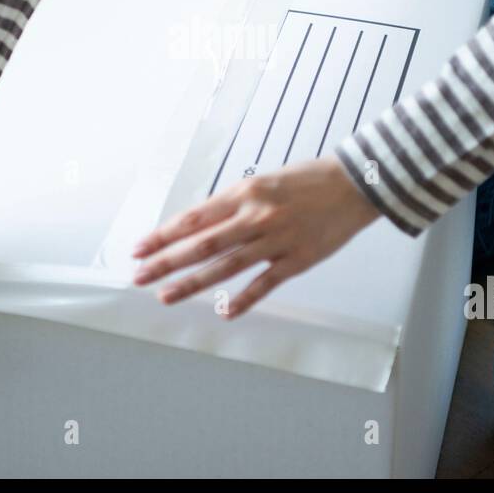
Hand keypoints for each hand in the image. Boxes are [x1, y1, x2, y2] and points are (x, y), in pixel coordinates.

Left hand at [132, 155, 380, 318]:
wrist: (355, 184)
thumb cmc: (307, 180)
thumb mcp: (264, 181)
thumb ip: (233, 204)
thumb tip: (197, 226)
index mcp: (244, 193)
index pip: (193, 218)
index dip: (163, 234)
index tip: (140, 248)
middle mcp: (256, 216)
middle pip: (202, 244)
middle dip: (166, 261)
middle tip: (138, 275)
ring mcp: (276, 240)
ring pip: (226, 266)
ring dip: (192, 283)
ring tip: (165, 295)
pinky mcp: (297, 260)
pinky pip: (264, 284)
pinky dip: (242, 300)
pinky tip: (222, 313)